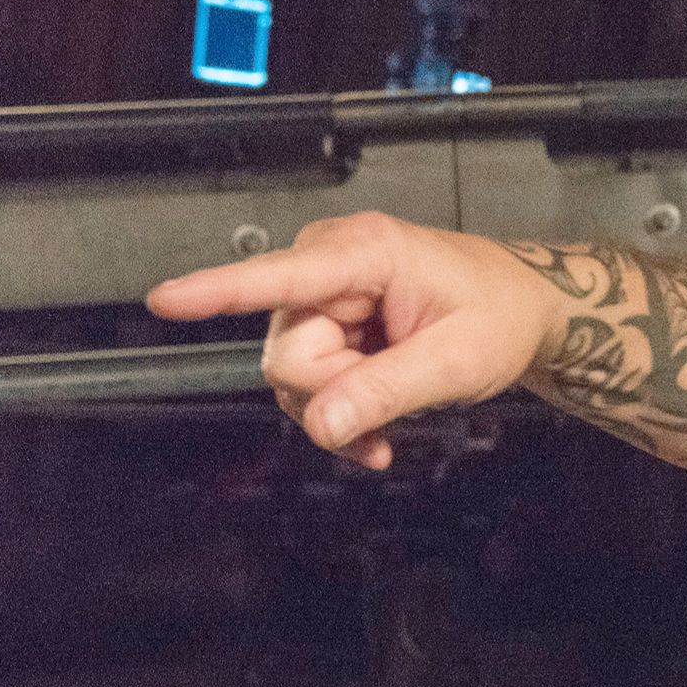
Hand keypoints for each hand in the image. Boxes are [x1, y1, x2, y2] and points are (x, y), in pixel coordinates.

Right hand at [145, 213, 567, 468]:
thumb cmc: (500, 315)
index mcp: (366, 253)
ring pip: (291, 379)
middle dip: (337, 391)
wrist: (521, 309)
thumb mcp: (460, 360)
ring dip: (339, 411)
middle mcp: (329, 267)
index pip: (280, 278)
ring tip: (394, 416)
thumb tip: (321, 423)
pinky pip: (304, 387)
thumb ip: (388, 391)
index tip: (165, 300)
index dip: (218, 292)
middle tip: (400, 389)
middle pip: (288, 356)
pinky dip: (338, 415)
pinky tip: (374, 433)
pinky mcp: (321, 326)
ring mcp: (320, 299)